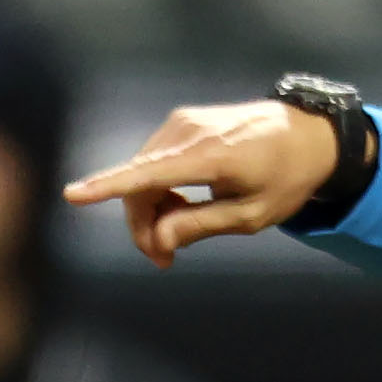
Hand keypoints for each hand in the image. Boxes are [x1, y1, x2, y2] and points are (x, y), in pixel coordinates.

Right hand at [65, 98, 349, 262]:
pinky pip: (153, 160)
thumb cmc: (286, 178)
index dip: (106, 187)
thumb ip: (199, 225)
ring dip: (150, 208)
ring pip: (142, 173)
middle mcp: (188, 132)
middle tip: (164, 259)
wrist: (308, 133)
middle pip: (139, 183)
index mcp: (209, 156)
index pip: (147, 174)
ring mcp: (182, 122)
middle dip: (142, 225)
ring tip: (178, 230)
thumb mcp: (250, 215)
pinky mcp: (182, 122)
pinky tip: (180, 203)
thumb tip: (157, 239)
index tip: (73, 195)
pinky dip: (157, 187)